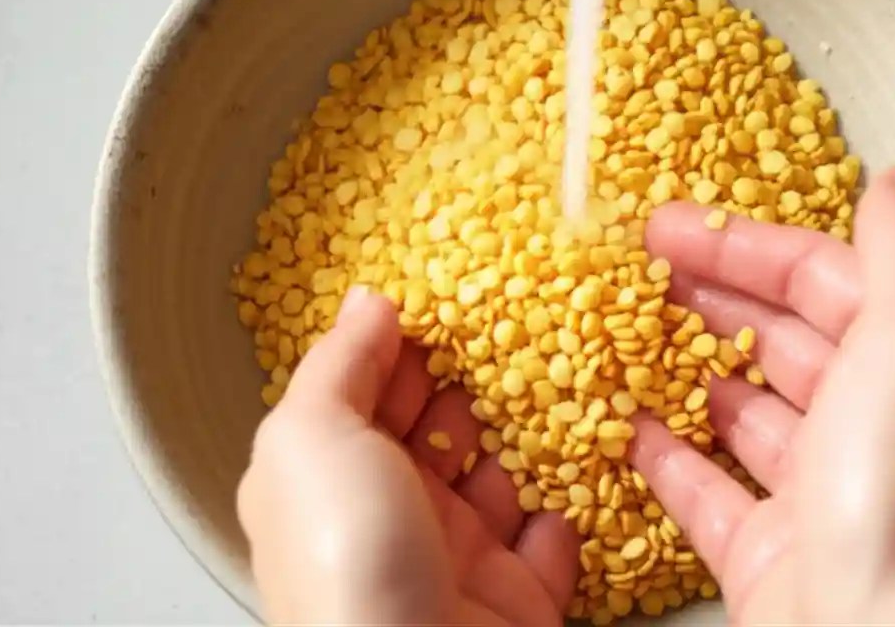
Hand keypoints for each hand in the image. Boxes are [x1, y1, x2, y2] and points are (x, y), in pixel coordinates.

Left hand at [237, 288, 578, 625]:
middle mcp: (386, 520)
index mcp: (325, 480)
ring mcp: (453, 563)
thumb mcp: (314, 435)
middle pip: (432, 435)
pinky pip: (549, 541)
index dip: (400, 347)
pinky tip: (580, 464)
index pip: (363, 397)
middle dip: (471, 383)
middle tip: (518, 326)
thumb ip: (340, 363)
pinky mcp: (515, 600)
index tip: (449, 298)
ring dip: (527, 435)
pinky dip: (566, 506)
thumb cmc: (351, 555)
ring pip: (496, 481)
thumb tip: (367, 302)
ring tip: (564, 376)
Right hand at [636, 166, 894, 623]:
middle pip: (781, 337)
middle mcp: (875, 425)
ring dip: (687, 367)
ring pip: (744, 408)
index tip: (669, 226)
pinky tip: (630, 426)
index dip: (744, 245)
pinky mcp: (769, 548)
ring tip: (625, 330)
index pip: (824, 278)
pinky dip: (667, 454)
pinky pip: (708, 488)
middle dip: (709, 298)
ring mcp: (819, 490)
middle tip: (637, 270)